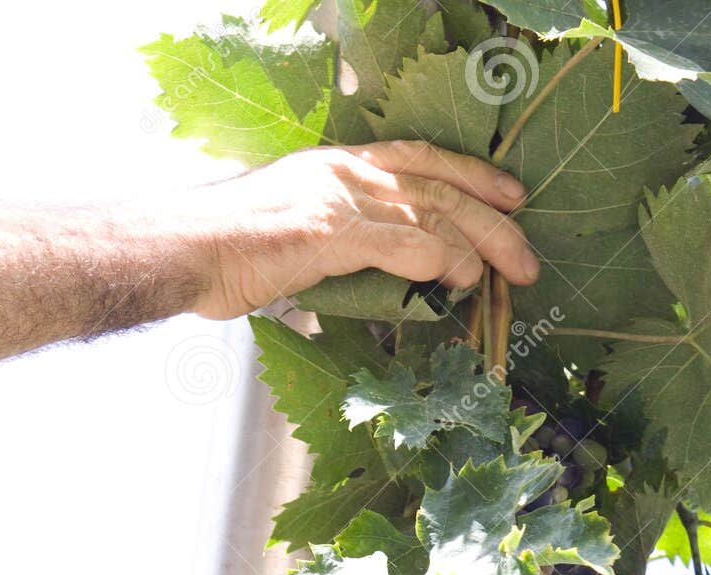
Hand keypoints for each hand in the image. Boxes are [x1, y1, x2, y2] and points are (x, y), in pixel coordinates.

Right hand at [184, 141, 536, 319]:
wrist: (183, 250)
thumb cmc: (226, 252)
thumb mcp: (292, 234)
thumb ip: (337, 241)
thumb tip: (372, 271)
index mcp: (335, 166)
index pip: (419, 159)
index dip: (471, 175)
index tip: (509, 195)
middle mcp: (344, 172)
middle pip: (439, 187)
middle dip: (493, 220)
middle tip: (527, 254)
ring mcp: (338, 198)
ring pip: (433, 212)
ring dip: (479, 246)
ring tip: (508, 276)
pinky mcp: (330, 232)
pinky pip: (404, 243)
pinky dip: (439, 260)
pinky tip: (460, 279)